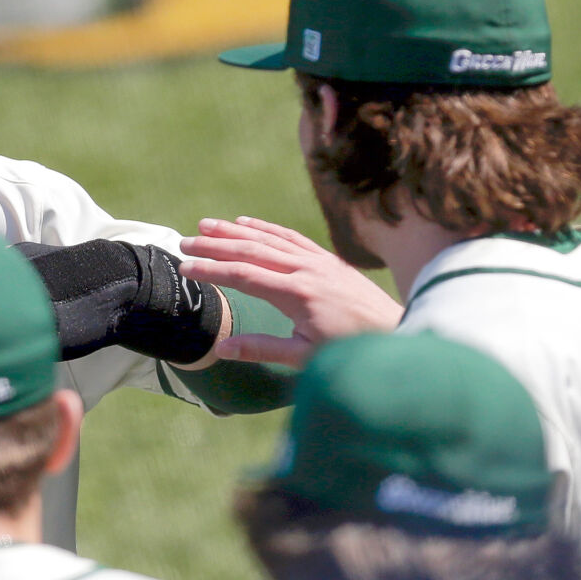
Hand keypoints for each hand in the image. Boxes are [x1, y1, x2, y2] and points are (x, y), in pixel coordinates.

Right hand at [179, 216, 403, 366]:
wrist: (396, 334)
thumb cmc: (349, 351)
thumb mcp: (304, 356)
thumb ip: (261, 348)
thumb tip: (221, 348)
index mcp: (296, 294)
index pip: (243, 275)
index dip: (211, 270)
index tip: (185, 268)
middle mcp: (306, 270)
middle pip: (251, 250)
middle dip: (214, 245)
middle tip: (184, 242)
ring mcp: (318, 261)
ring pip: (268, 238)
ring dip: (234, 230)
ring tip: (205, 226)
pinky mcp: (327, 259)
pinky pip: (290, 236)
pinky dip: (265, 227)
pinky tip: (246, 222)